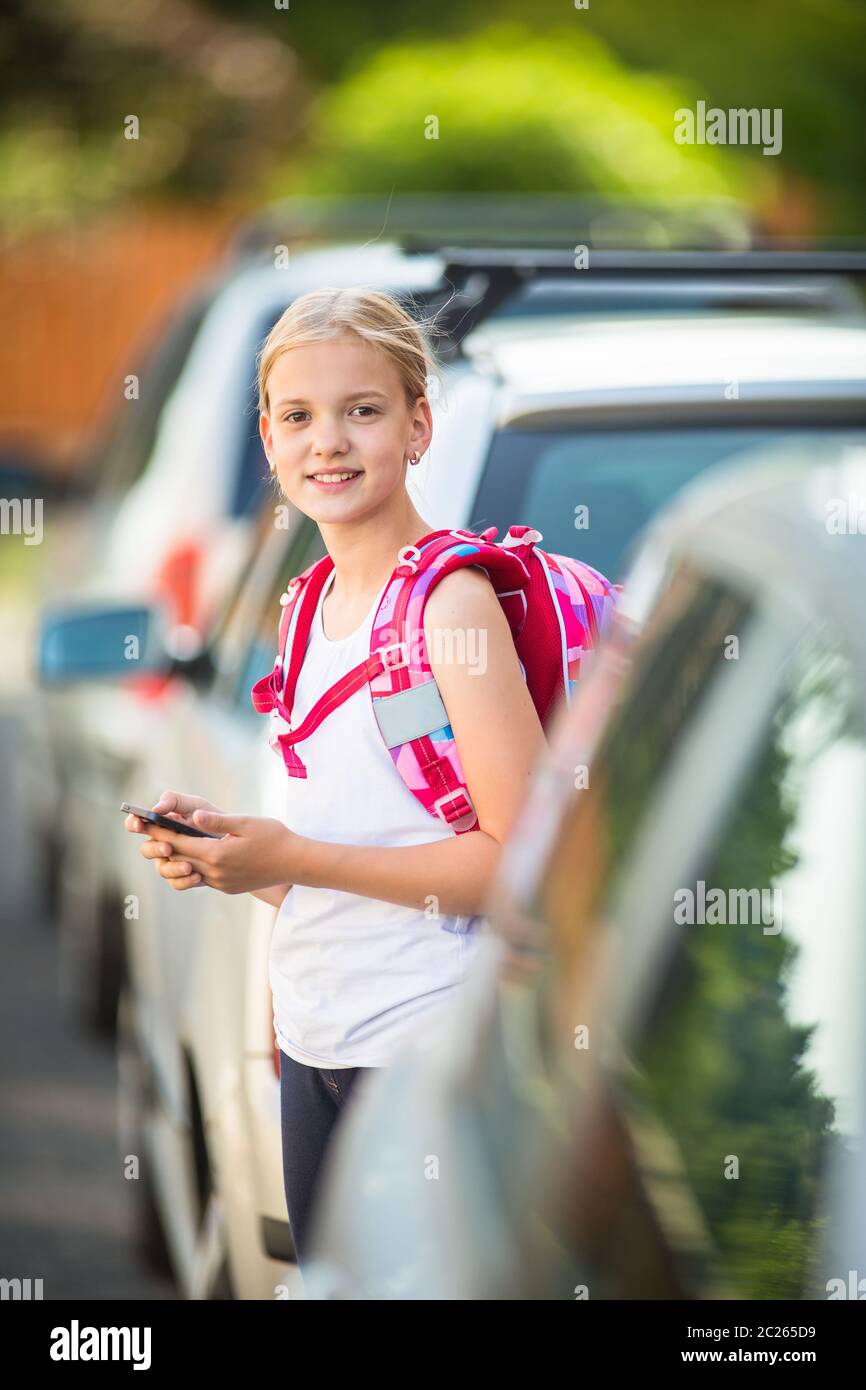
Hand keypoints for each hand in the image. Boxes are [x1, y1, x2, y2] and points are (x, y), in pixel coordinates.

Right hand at [125, 789, 223, 891]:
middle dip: (155, 849)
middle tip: (168, 848)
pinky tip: (196, 876)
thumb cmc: (211, 817)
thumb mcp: (195, 804)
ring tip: (188, 866)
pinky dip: (184, 881)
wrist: (237, 838)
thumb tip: (157, 809)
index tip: (139, 823)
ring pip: (162, 869)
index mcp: (160, 824)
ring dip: (172, 868)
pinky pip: (176, 883)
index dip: (133, 823)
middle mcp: (161, 844)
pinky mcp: (183, 876)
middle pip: (147, 850)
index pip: (137, 823)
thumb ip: (174, 801)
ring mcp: (171, 861)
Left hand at [137, 807, 303, 896]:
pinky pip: (202, 878)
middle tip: (147, 832)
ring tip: (167, 844)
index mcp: (217, 854)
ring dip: (176, 858)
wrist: (295, 863)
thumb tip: (193, 815)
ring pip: (188, 872)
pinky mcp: (227, 888)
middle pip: (178, 858)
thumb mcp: (246, 823)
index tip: (144, 823)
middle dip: (162, 845)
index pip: (179, 842)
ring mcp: (221, 883)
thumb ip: (217, 820)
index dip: (160, 832)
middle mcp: (215, 872)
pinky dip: (193, 867)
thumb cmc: (274, 837)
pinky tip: (191, 856)